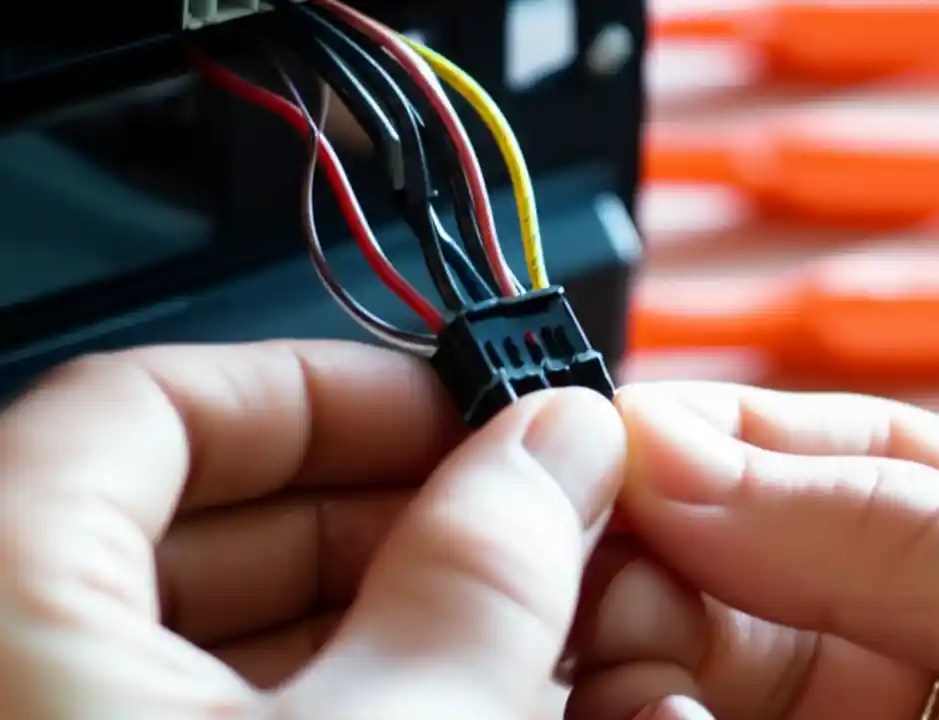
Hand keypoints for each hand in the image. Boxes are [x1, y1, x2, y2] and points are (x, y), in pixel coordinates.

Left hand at [0, 340, 650, 718]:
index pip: (145, 400)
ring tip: (502, 630)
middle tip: (513, 530)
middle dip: (381, 515)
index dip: (329, 389)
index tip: (458, 414)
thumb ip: (478, 578)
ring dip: (372, 614)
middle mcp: (1, 663)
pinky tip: (439, 706)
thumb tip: (558, 448)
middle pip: (193, 517)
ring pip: (206, 633)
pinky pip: (200, 712)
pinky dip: (329, 698)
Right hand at [567, 383, 938, 719]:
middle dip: (633, 570)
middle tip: (582, 598)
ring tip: (636, 697)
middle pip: (706, 571)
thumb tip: (683, 450)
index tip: (582, 463)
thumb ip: (900, 523)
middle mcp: (897, 636)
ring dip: (629, 678)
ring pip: (683, 684)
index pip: (787, 454)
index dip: (678, 445)